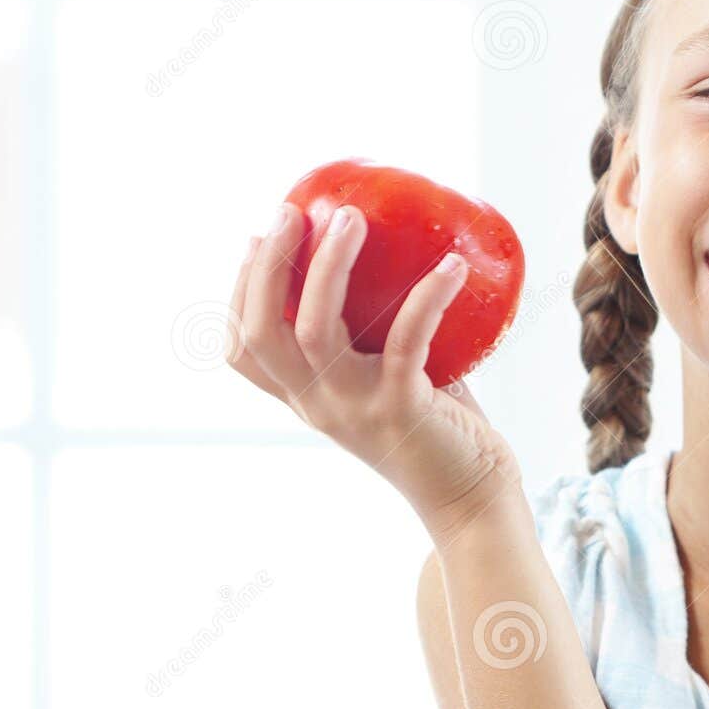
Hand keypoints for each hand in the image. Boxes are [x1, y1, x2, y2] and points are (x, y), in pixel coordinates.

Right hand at [226, 203, 522, 541]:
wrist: (470, 496)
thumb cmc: (439, 428)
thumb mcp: (387, 380)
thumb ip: (374, 335)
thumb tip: (396, 256)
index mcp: (306, 399)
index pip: (243, 351)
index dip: (238, 292)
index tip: (256, 237)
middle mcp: (317, 405)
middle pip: (261, 333)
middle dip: (267, 266)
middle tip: (292, 211)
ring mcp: (354, 408)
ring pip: (315, 329)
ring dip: (329, 265)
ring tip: (352, 218)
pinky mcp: (402, 409)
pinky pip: (406, 339)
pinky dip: (427, 295)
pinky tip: (451, 264)